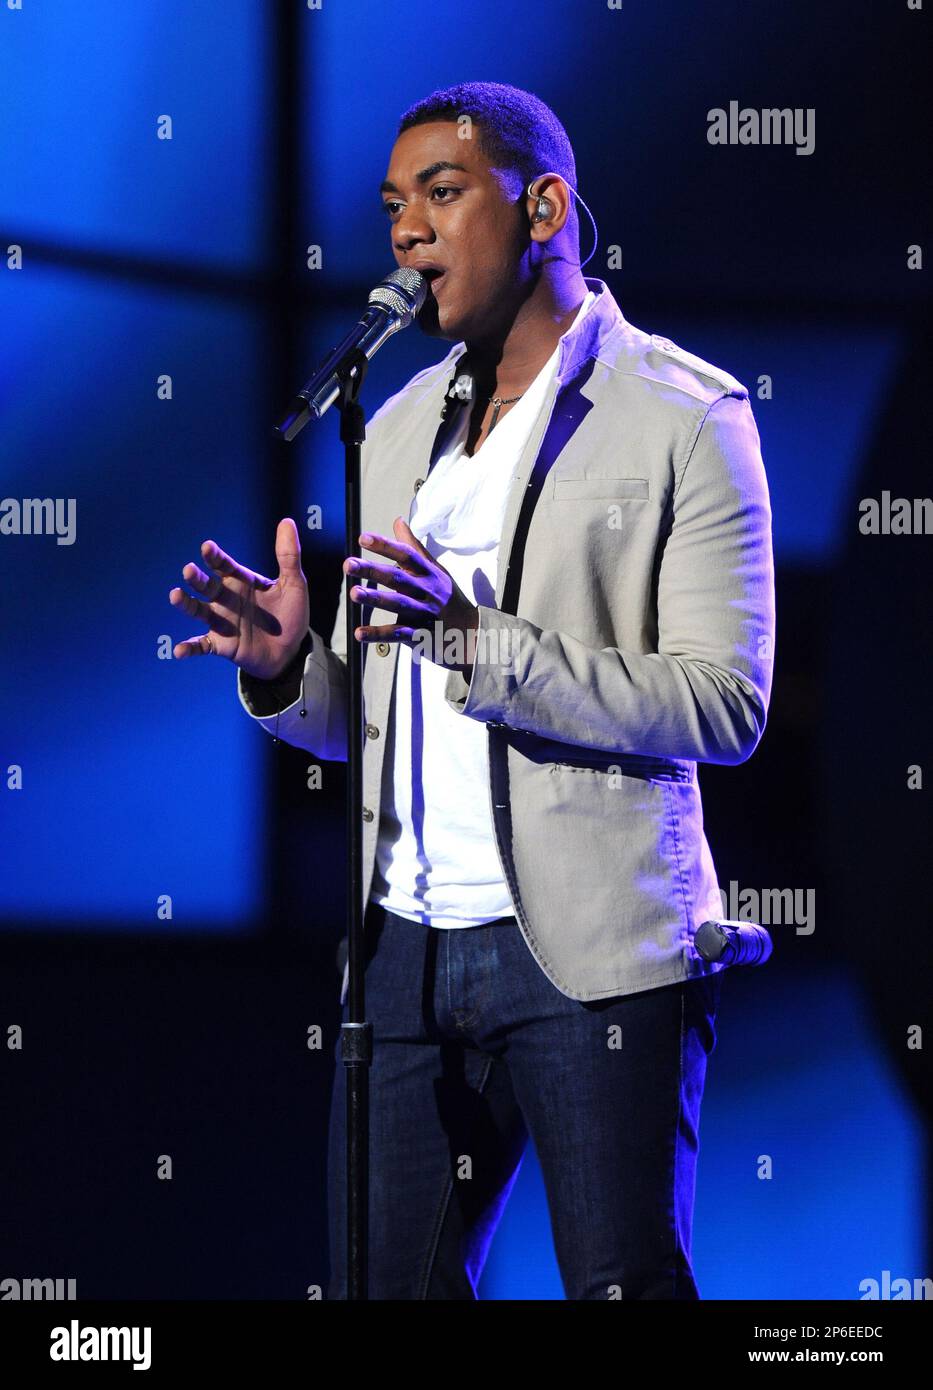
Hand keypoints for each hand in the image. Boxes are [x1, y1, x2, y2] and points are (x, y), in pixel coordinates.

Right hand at [169, 517, 310, 679]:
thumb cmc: (290, 615)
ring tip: (175, 596)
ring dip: (186, 604)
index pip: (224, 565)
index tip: (207, 547)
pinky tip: (178, 651)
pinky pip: (202, 646)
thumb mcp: (294, 584)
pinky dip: (190, 648)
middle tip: (188, 570)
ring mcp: (221, 622)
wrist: (291, 651)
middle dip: (197, 578)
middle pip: (207, 586)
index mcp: (241, 581)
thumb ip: (288, 555)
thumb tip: (287, 521)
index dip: (215, 557)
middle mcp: (226, 599)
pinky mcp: (221, 644)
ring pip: (198, 610)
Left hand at [343, 517, 478, 673]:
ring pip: (399, 604)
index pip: (407, 555)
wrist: (471, 632)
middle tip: (349, 564)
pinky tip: (360, 633)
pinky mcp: (421, 635)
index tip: (363, 538)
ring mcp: (424, 614)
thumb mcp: (436, 569)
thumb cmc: (449, 598)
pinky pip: (398, 634)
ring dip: (376, 599)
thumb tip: (398, 522)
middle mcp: (427, 591)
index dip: (385, 546)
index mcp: (429, 573)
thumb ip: (414, 547)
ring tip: (354, 593)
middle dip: (373, 571)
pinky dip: (379, 634)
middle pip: (399, 578)